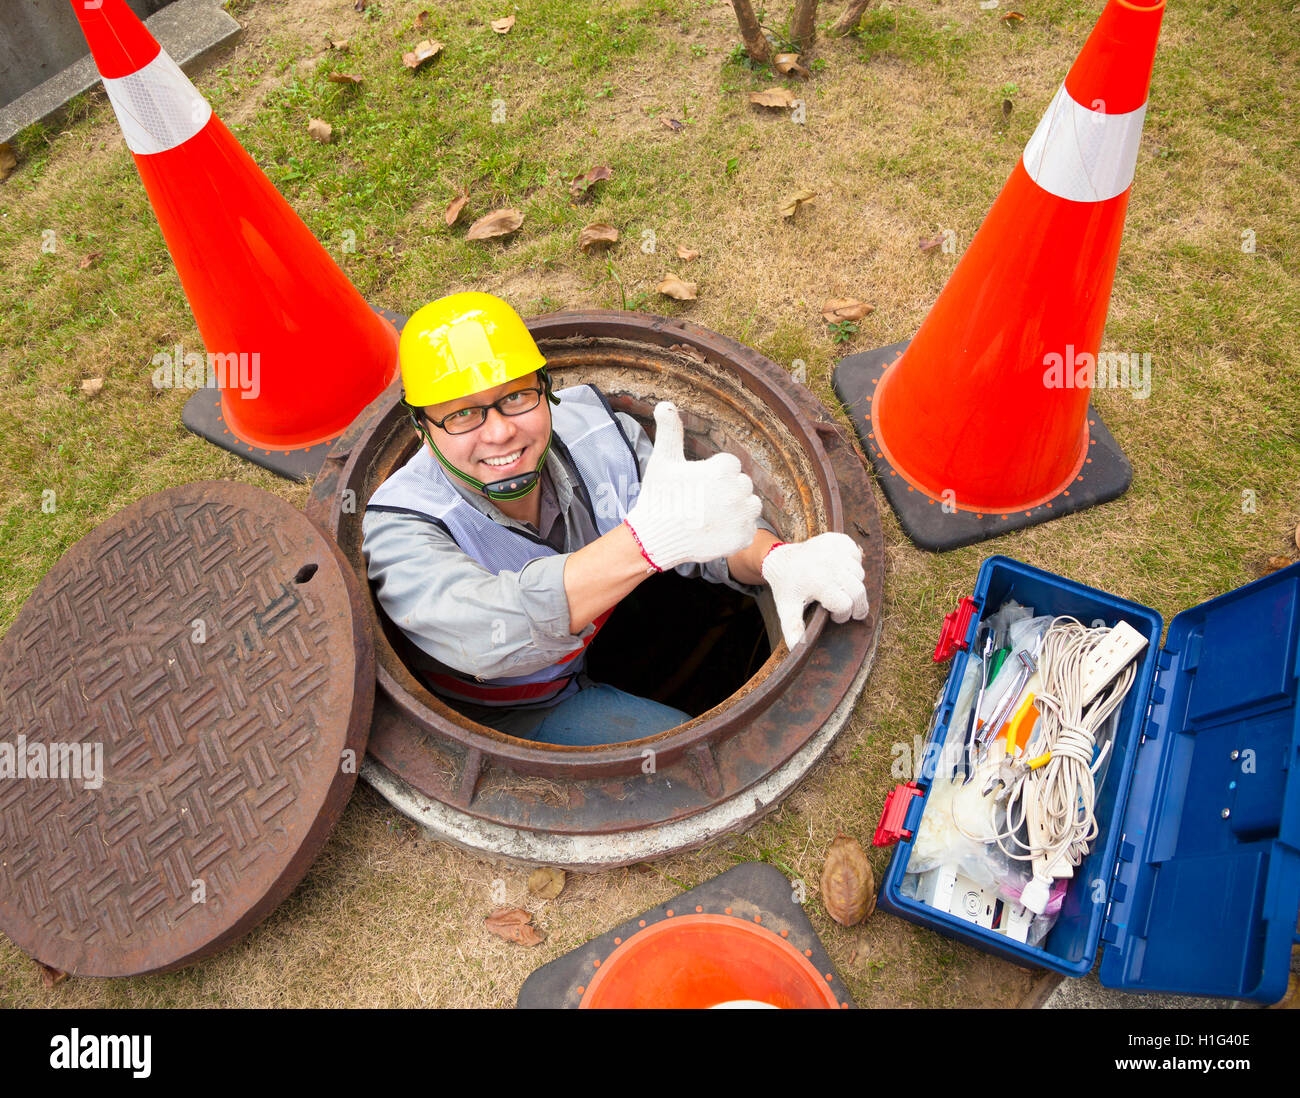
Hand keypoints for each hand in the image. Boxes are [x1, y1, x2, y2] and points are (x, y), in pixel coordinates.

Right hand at [624, 402, 761, 570]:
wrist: (654, 538)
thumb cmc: (658, 497)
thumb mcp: (663, 460)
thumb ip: (670, 431)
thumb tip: (664, 403)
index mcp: (723, 468)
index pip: (730, 466)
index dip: (712, 475)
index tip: (696, 486)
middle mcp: (738, 491)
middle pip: (741, 485)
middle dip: (725, 491)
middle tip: (701, 503)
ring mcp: (742, 516)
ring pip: (750, 506)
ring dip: (736, 510)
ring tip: (710, 516)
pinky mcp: (742, 538)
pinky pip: (748, 529)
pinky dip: (735, 531)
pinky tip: (714, 532)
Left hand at [761, 532, 868, 648]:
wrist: (781, 559)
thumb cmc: (787, 587)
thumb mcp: (787, 609)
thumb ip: (793, 629)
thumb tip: (797, 648)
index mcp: (817, 582)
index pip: (845, 605)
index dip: (842, 616)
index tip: (834, 617)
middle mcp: (828, 564)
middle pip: (858, 591)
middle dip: (857, 605)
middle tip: (849, 610)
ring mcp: (834, 549)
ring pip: (860, 573)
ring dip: (854, 585)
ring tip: (839, 589)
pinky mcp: (838, 539)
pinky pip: (858, 554)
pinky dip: (854, 564)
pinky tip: (841, 571)